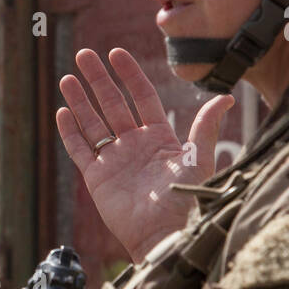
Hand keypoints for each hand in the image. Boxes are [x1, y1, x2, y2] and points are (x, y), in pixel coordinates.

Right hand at [56, 48, 233, 261]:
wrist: (164, 234)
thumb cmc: (186, 201)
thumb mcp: (199, 160)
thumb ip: (205, 127)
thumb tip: (226, 97)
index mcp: (159, 137)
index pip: (142, 97)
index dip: (129, 75)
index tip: (117, 54)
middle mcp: (134, 145)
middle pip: (112, 104)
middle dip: (98, 80)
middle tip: (84, 55)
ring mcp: (114, 160)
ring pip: (93, 123)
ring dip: (80, 100)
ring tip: (67, 78)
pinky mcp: (97, 177)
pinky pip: (80, 150)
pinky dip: (70, 132)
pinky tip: (62, 112)